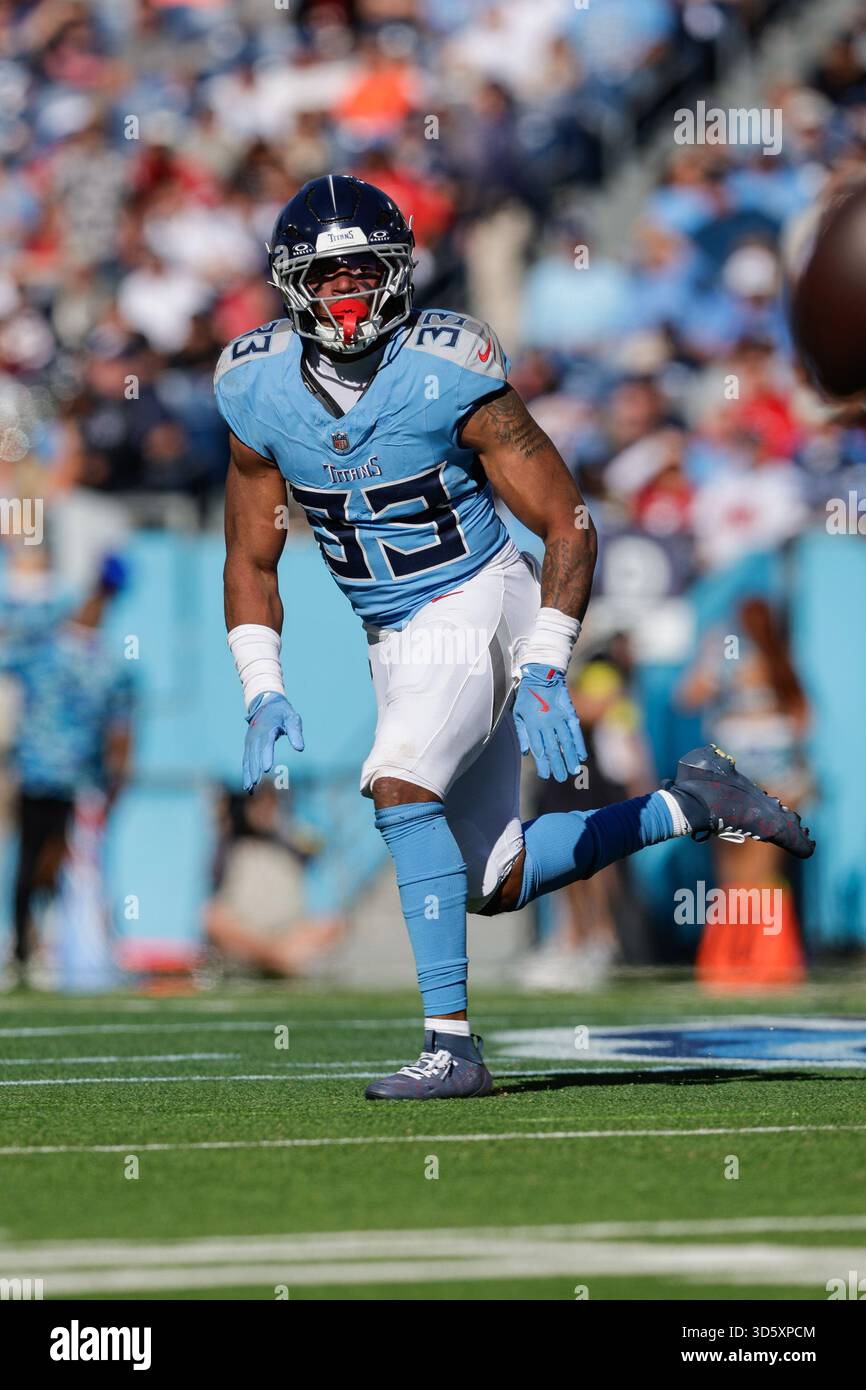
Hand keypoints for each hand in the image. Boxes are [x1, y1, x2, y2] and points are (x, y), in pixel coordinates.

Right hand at [243, 692, 303, 792]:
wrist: (266, 704)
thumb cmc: (282, 713)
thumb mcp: (292, 718)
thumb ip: (296, 732)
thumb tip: (300, 748)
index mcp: (267, 729)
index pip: (266, 744)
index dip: (266, 756)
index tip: (266, 769)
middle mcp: (256, 736)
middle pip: (254, 755)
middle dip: (254, 769)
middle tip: (255, 784)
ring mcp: (250, 741)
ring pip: (248, 759)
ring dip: (248, 774)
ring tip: (249, 789)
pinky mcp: (248, 745)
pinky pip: (246, 760)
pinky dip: (246, 772)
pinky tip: (248, 785)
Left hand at [513, 663, 586, 781]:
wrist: (542, 674)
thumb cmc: (527, 695)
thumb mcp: (518, 713)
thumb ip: (522, 733)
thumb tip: (526, 752)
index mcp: (533, 724)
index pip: (539, 749)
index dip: (543, 764)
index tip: (546, 776)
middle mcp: (547, 722)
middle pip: (553, 748)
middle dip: (557, 765)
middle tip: (561, 777)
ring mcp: (559, 717)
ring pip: (565, 742)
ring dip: (570, 758)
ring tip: (573, 771)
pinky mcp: (570, 712)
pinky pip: (575, 731)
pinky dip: (579, 743)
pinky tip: (582, 755)